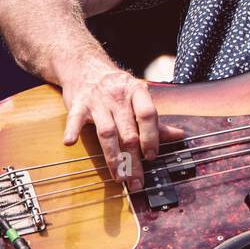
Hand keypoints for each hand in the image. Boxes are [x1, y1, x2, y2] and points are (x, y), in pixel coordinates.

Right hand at [61, 58, 184, 190]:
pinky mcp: (78, 103)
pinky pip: (75, 118)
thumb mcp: (138, 97)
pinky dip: (73, 129)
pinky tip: (71, 142)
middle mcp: (118, 95)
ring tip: (118, 177)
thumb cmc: (117, 87)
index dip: (151, 137)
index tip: (152, 156)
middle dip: (133, 158)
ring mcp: (97, 100)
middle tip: (137, 180)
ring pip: (107, 131)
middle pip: (128, 131)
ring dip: (113, 157)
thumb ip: (155, 120)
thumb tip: (179, 135)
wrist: (87, 67)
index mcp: (137, 92)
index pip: (147, 115)